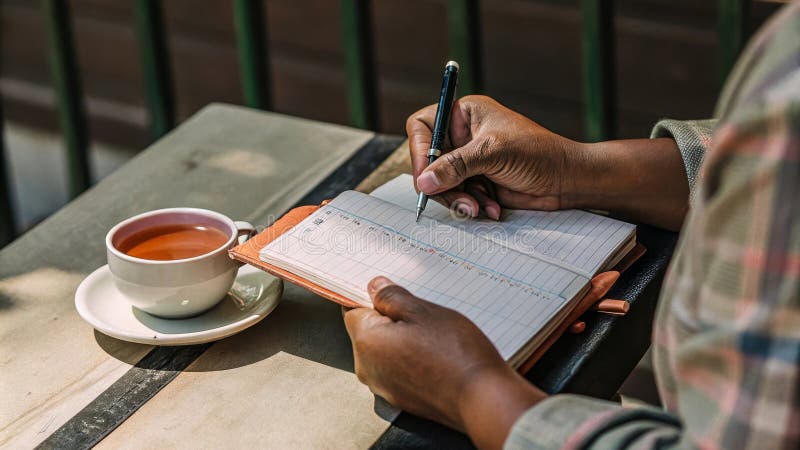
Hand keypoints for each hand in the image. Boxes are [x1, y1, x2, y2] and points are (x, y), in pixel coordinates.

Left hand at [343, 276, 544, 448]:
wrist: (483, 400)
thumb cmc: (455, 355)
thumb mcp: (424, 312)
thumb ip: (392, 297)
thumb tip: (374, 288)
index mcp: (366, 343)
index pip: (351, 309)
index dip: (369, 295)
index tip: (387, 288)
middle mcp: (368, 369)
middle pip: (369, 331)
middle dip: (390, 317)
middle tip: (420, 309)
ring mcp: (385, 387)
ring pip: (386, 350)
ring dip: (403, 338)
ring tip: (434, 332)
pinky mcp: (403, 398)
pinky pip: (400, 369)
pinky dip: (412, 357)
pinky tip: (437, 352)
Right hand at [407, 95, 585, 218]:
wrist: (566, 181)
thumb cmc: (538, 154)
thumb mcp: (494, 153)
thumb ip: (456, 166)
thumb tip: (424, 180)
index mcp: (465, 114)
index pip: (424, 127)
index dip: (419, 150)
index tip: (425, 176)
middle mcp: (463, 136)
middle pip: (429, 161)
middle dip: (442, 183)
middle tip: (458, 198)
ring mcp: (468, 161)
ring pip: (441, 183)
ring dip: (458, 199)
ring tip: (478, 206)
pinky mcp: (476, 182)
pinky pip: (458, 197)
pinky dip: (470, 205)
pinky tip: (490, 207)